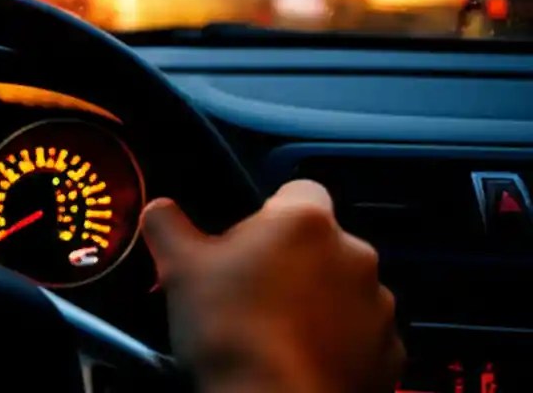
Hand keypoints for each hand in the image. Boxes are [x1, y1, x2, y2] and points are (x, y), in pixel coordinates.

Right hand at [142, 180, 403, 392]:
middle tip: (252, 292)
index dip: (269, 215)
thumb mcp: (178, 266)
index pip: (297, 191)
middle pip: (320, 244)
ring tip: (274, 333)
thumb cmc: (229, 330)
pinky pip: (360, 336)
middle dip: (293, 262)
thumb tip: (161, 210)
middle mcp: (353, 254)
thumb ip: (168, 224)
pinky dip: (337, 344)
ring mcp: (378, 305)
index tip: (245, 242)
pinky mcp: (389, 351)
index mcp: (305, 220)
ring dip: (317, 303)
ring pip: (342, 290)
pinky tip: (300, 359)